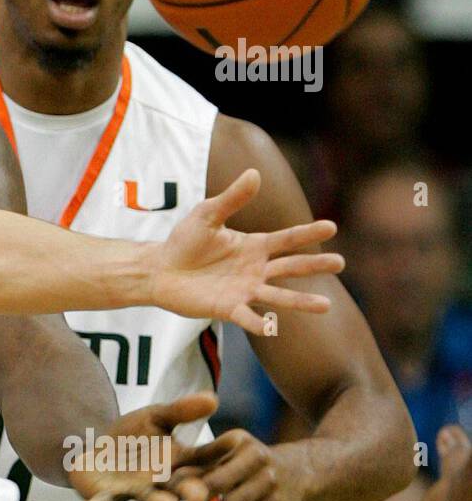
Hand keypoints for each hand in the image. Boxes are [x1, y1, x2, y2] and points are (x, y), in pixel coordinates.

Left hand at [74, 392, 217, 500]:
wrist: (97, 449)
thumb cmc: (133, 436)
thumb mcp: (156, 418)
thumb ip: (181, 411)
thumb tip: (213, 398)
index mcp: (177, 465)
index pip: (200, 463)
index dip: (215, 457)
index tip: (233, 447)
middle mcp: (161, 484)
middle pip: (180, 490)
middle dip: (190, 494)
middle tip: (202, 496)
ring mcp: (136, 493)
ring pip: (149, 500)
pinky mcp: (111, 497)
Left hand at [150, 169, 343, 333]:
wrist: (160, 270)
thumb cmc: (185, 241)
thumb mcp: (207, 214)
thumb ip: (231, 198)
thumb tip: (254, 173)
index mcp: (255, 246)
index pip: (287, 239)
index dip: (308, 233)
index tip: (331, 226)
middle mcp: (256, 270)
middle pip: (291, 267)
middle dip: (315, 265)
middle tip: (340, 263)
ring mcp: (245, 290)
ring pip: (278, 295)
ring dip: (300, 301)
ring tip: (325, 305)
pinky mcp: (228, 308)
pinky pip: (247, 317)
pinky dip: (259, 323)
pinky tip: (271, 327)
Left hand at [167, 430, 309, 500]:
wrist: (298, 471)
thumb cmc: (249, 463)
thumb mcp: (229, 452)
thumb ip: (200, 462)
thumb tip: (162, 475)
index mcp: (238, 441)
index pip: (204, 461)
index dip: (182, 479)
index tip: (165, 495)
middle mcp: (256, 457)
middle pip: (216, 484)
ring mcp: (269, 481)